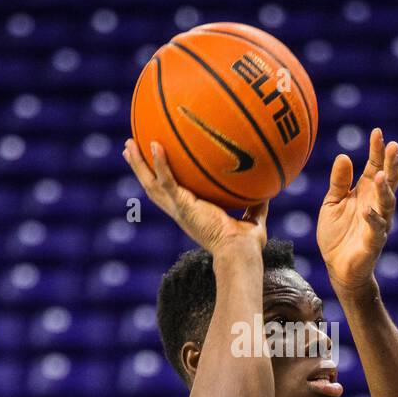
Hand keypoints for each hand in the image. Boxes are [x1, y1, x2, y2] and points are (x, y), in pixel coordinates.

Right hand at [123, 138, 267, 252]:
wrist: (239, 252)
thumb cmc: (246, 245)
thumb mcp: (252, 219)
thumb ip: (256, 205)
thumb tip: (268, 190)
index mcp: (191, 213)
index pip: (170, 193)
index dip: (159, 178)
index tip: (153, 163)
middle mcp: (180, 211)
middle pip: (152, 186)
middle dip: (140, 168)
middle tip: (130, 149)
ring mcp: (179, 209)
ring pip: (151, 183)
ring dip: (139, 164)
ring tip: (128, 144)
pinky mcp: (183, 206)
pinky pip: (167, 181)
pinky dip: (160, 163)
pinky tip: (154, 144)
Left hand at [317, 128, 397, 296]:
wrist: (339, 268)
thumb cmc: (337, 235)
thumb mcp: (332, 203)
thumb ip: (339, 182)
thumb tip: (344, 156)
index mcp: (366, 192)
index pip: (375, 166)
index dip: (377, 150)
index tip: (378, 132)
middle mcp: (376, 205)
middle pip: (388, 181)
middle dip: (391, 164)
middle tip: (393, 146)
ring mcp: (378, 223)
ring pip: (387, 204)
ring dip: (385, 189)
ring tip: (381, 174)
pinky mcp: (373, 243)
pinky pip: (376, 230)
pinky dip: (373, 220)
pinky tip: (367, 210)